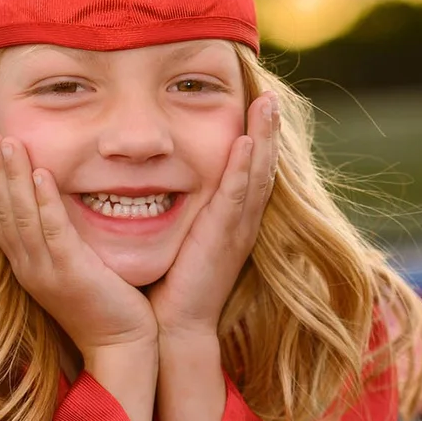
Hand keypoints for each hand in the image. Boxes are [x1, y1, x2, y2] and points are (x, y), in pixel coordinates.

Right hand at [0, 133, 158, 362]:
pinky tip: (42, 173)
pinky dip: (44, 200)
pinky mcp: (71, 272)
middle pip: (3, 211)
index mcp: (27, 266)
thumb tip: (60, 208)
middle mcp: (29, 266)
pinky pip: (53, 230)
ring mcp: (47, 270)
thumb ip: (62, 241)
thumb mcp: (73, 269)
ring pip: (22, 215)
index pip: (0, 217)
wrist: (119, 346)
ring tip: (8, 143)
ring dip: (14, 176)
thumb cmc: (102, 306)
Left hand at [147, 92, 279, 341]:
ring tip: (269, 102)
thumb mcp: (179, 236)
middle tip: (271, 93)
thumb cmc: (171, 284)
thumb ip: (175, 209)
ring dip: (264, 137)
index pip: (249, 169)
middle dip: (268, 128)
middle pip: (262, 165)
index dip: (256, 137)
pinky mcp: (223, 239)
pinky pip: (237, 196)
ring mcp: (236, 229)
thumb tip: (150, 180)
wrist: (174, 326)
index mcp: (231, 219)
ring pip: (257, 174)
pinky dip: (244, 168)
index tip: (256, 103)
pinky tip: (246, 142)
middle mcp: (241, 220)